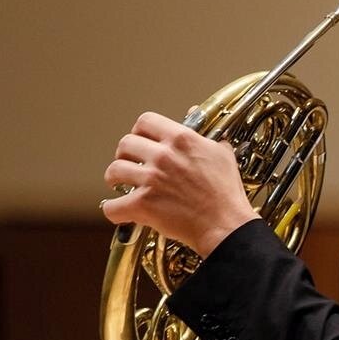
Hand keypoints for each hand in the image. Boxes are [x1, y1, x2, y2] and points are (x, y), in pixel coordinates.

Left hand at [101, 112, 258, 256]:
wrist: (226, 225)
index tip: (142, 140)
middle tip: (131, 164)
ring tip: (120, 184)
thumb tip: (192, 114)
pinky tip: (122, 211)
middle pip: (125, 144)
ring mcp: (152, 180)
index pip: (146, 121)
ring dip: (115, 178)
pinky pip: (112, 206)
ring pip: (114, 170)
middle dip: (124, 154)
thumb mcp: (222, 155)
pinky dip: (114, 210)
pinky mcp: (143, 204)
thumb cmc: (226, 193)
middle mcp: (164, 156)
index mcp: (183, 140)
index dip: (140, 131)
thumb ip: (203, 135)